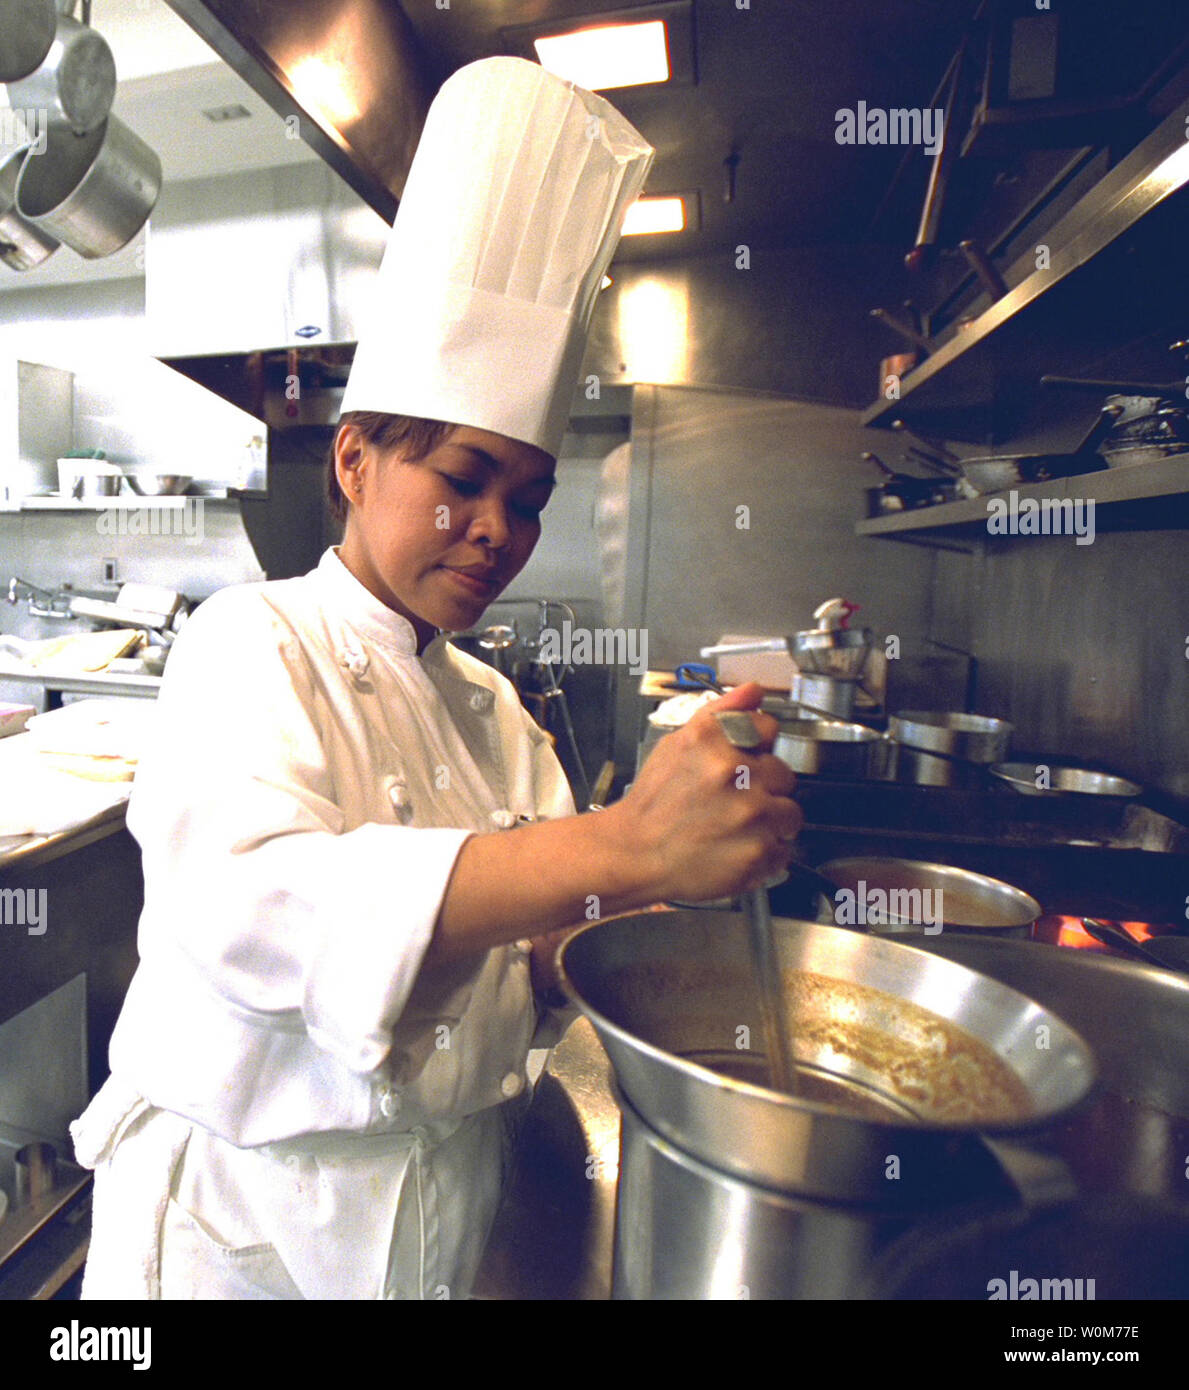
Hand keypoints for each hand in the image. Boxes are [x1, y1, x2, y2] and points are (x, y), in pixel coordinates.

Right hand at [611, 682, 801, 903]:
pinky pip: (782, 850)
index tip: (745, 762)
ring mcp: (751, 813)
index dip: (757, 748)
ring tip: (734, 830)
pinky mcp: (759, 851)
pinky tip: (734, 850)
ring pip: (789, 814)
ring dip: (769, 824)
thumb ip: (721, 713)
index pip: (767, 728)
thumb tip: (754, 690)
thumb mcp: (677, 744)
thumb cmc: (653, 804)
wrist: (633, 855)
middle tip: (732, 803)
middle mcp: (734, 772)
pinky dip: (763, 855)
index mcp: (714, 740)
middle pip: (784, 774)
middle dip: (764, 789)